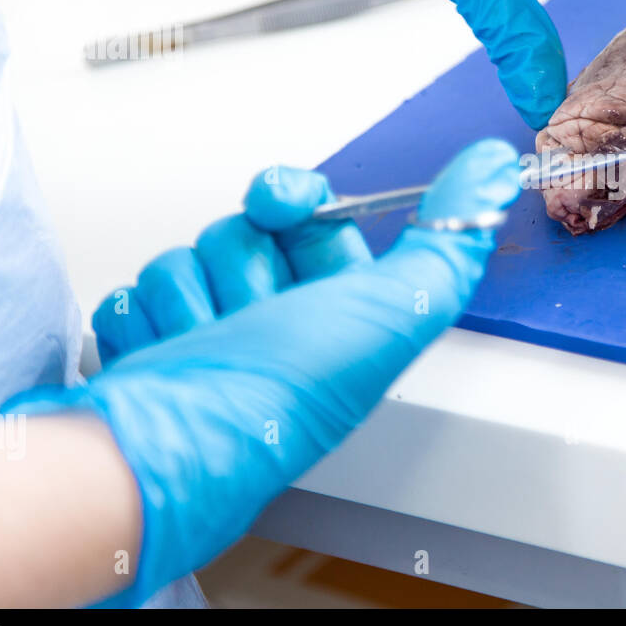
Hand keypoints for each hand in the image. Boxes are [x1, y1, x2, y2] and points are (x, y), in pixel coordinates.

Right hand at [3, 139, 520, 605]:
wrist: (168, 455)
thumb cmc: (280, 398)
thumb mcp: (390, 311)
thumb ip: (449, 238)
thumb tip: (494, 170)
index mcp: (338, 311)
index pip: (312, 215)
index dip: (289, 197)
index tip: (276, 205)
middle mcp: (277, 324)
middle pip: (241, 230)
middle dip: (238, 262)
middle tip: (251, 313)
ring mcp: (207, 337)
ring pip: (184, 257)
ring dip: (189, 296)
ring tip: (207, 347)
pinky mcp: (149, 350)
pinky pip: (132, 293)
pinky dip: (141, 321)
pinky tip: (164, 356)